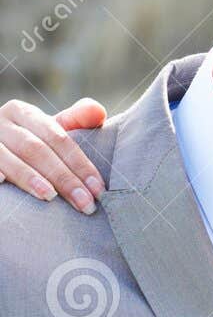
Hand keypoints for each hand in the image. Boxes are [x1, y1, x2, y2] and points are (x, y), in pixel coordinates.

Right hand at [0, 97, 107, 213]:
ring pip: (8, 158)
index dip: (79, 163)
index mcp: (23, 113)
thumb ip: (73, 122)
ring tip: (50, 196)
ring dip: (29, 177)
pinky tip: (4, 186)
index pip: (57, 137)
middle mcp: (1, 123)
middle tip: (84, 203)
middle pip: (36, 149)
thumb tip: (98, 112)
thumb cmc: (26, 143)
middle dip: (63, 177)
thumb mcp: (46, 131)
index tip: (98, 189)